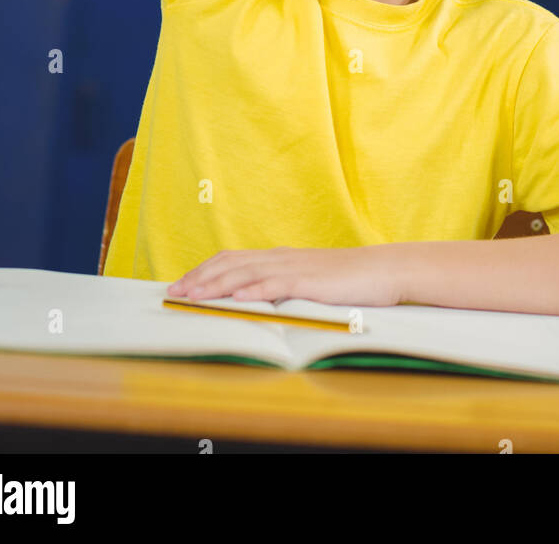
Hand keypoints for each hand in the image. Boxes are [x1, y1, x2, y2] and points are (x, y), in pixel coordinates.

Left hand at [166, 244, 401, 306]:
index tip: (182, 284)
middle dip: (200, 278)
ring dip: (217, 285)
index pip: (233, 259)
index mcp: (280, 257)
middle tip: (174, 293)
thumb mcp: (308, 281)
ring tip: (194, 296)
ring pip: (247, 273)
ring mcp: (295, 267)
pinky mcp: (311, 281)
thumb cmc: (349, 279)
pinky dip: (255, 291)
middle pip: (232, 263)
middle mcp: (281, 258)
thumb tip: (255, 300)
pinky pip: (278, 285)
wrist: (384, 269)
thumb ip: (282, 286)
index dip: (204, 270)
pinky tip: (238, 298)